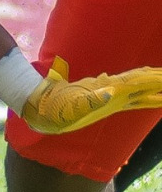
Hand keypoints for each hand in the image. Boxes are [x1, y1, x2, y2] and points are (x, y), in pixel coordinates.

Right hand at [19, 58, 161, 133]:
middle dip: (159, 84)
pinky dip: (134, 80)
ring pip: (134, 87)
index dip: (155, 81)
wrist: (41, 112)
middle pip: (143, 89)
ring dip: (150, 83)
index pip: (138, 86)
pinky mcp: (96, 90)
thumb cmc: (57, 109)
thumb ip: (92, 100)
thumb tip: (109, 92)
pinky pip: (122, 84)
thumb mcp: (74, 105)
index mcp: (111, 98)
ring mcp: (105, 94)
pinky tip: (138, 78)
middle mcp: (113, 97)